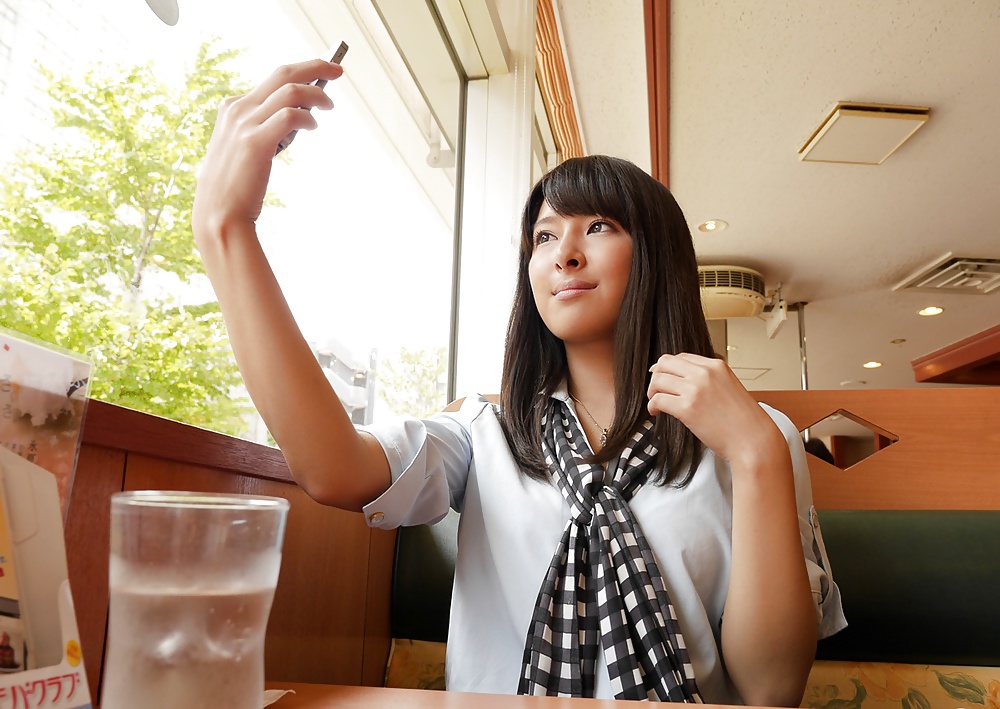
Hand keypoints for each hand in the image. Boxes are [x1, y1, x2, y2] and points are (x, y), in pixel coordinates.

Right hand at [193, 58, 342, 238]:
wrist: (219, 214)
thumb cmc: (236, 185)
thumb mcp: (244, 147)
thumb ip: (262, 127)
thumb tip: (298, 114)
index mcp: (233, 108)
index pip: (274, 78)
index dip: (302, 71)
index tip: (322, 71)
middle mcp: (237, 109)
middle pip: (283, 73)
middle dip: (314, 66)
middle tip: (338, 69)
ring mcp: (244, 124)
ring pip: (290, 90)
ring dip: (317, 94)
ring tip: (330, 106)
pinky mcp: (255, 142)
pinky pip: (289, 115)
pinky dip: (307, 118)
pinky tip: (313, 126)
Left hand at [647, 353, 784, 467]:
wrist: (754, 441)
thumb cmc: (745, 421)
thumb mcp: (730, 388)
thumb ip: (710, 381)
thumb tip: (686, 382)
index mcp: (716, 365)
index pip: (682, 357)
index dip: (668, 368)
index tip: (663, 378)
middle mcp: (705, 373)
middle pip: (665, 363)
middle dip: (656, 376)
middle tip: (655, 389)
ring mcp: (695, 389)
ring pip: (658, 380)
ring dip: (652, 392)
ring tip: (655, 402)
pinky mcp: (688, 408)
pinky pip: (658, 400)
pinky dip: (652, 406)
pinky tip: (656, 413)